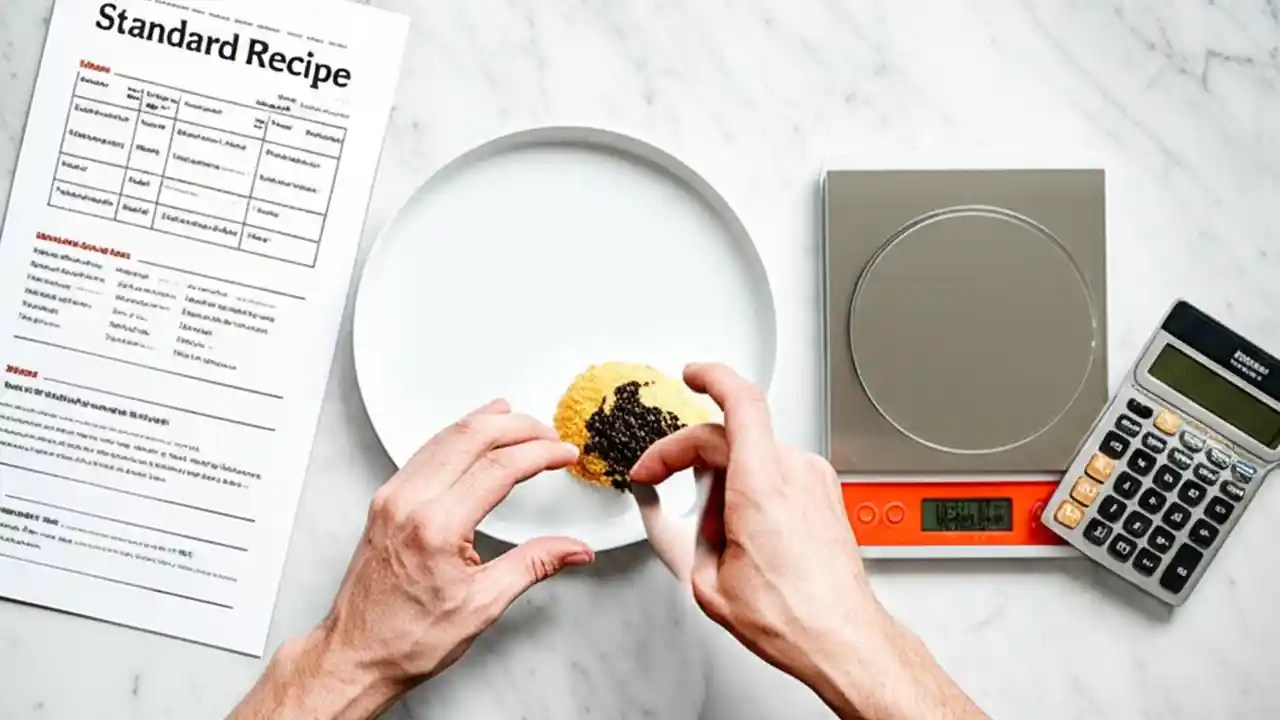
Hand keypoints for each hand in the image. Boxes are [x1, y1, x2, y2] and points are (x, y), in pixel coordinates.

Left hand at [231, 399, 593, 718]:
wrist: (356, 655)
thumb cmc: (407, 638)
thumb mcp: (483, 605)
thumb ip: (534, 565)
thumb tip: (574, 549)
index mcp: (435, 527)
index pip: (498, 468)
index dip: (539, 454)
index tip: (564, 454)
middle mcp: (408, 503)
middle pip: (470, 438)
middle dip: (516, 427)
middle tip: (549, 434)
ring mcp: (391, 498)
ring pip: (444, 438)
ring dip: (485, 423)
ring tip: (517, 419)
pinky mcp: (384, 501)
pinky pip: (425, 452)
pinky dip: (457, 436)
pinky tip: (472, 433)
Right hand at [630, 364, 984, 719]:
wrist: (842, 638)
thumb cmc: (791, 616)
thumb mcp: (707, 580)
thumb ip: (674, 534)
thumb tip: (659, 514)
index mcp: (762, 484)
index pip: (739, 401)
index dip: (711, 378)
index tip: (692, 375)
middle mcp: (795, 472)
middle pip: (732, 433)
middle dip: (687, 456)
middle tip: (659, 480)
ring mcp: (815, 481)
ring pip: (754, 455)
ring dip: (721, 481)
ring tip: (715, 533)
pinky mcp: (824, 494)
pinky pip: (777, 472)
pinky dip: (749, 489)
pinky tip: (742, 530)